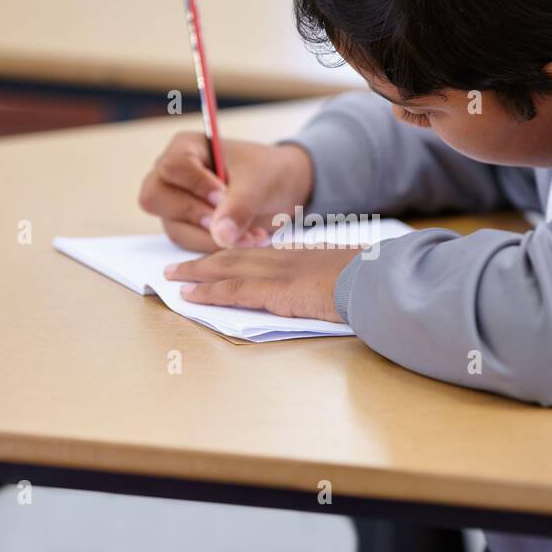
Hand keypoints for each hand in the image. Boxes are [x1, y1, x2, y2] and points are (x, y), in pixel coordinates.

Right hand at [138, 133, 313, 251]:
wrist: (280, 190)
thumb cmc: (265, 173)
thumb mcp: (257, 183)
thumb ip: (238, 206)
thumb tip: (221, 235)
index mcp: (185, 148)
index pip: (172, 167)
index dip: (196, 185)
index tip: (223, 196)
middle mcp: (171, 176)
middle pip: (155, 198)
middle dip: (195, 214)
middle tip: (227, 219)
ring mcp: (174, 204)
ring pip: (174, 228)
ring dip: (212, 238)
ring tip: (251, 235)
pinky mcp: (184, 227)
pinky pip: (188, 244)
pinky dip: (216, 247)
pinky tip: (245, 240)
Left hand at [164, 246, 360, 321]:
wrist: (379, 281)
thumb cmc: (371, 282)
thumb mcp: (347, 278)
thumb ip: (330, 284)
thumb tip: (327, 294)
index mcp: (301, 256)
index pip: (257, 256)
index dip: (231, 258)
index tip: (214, 261)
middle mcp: (284, 258)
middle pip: (234, 258)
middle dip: (203, 262)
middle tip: (176, 267)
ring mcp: (278, 272)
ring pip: (225, 270)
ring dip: (196, 273)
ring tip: (172, 278)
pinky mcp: (275, 290)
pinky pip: (232, 290)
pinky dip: (208, 292)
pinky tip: (189, 296)